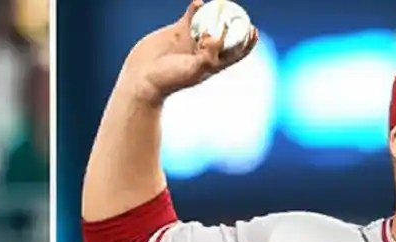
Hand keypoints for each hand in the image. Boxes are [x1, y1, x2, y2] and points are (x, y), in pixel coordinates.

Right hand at [119, 0, 258, 105]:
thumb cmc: (167, 80)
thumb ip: (209, 55)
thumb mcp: (192, 71)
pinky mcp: (178, 32)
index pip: (236, 53)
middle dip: (235, 22)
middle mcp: (204, 52)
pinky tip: (198, 2)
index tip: (253, 29)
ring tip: (219, 4)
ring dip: (215, 13)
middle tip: (237, 11)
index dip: (248, 42)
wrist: (142, 78)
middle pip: (226, 35)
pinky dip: (196, 8)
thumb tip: (219, 37)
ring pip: (208, 22)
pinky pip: (190, 16)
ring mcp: (191, 41)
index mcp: (212, 64)